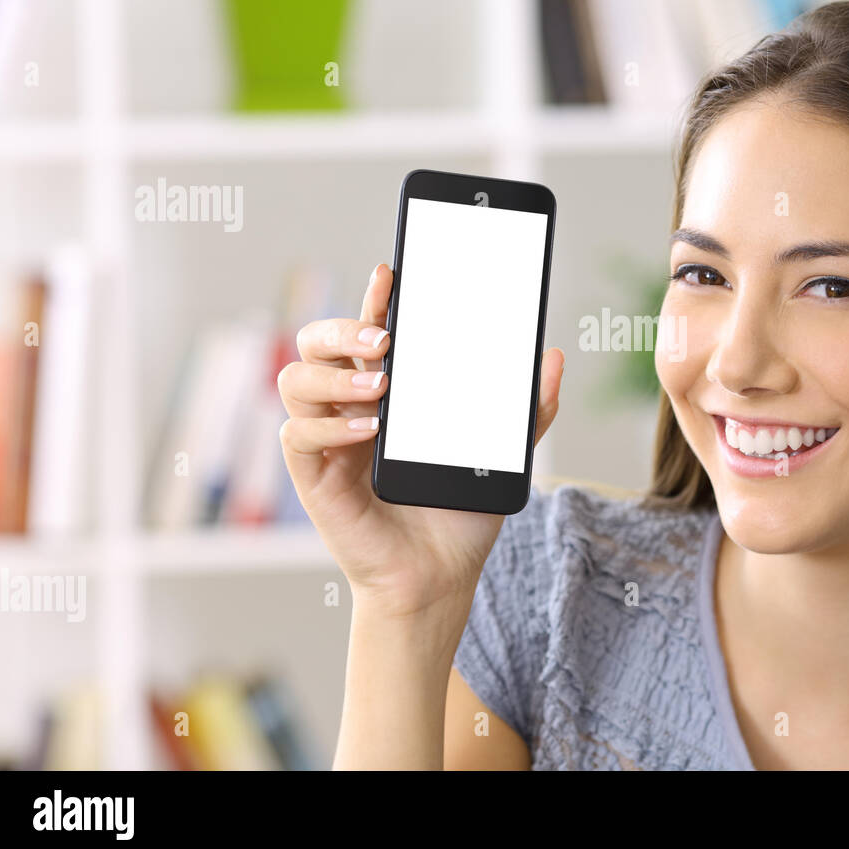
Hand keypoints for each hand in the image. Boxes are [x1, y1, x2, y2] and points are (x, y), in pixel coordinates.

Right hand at [277, 262, 563, 616]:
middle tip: (382, 336)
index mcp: (388, 392)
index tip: (391, 274)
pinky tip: (367, 430)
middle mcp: (349, 407)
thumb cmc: (460, 512)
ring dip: (334, 374)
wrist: (439, 575)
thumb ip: (528, 408)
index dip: (373, 299)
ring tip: (383, 386)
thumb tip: (553, 356)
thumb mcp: (504, 453)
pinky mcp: (314, 476)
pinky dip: (328, 426)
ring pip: (296, 380)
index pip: (369, 330)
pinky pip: (297, 435)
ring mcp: (328, 440)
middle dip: (340, 328)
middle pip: (316, 343)